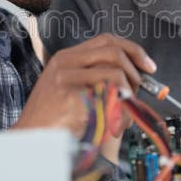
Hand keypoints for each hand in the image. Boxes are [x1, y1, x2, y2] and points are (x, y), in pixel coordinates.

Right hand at [16, 34, 155, 138]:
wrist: (31, 139)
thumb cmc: (54, 119)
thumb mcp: (74, 90)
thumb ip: (99, 79)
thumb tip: (137, 81)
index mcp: (67, 57)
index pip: (107, 40)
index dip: (133, 50)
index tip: (148, 67)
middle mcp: (65, 61)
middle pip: (114, 51)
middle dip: (134, 73)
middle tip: (138, 93)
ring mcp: (65, 76)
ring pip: (115, 74)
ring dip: (128, 96)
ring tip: (123, 115)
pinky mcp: (69, 95)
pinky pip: (108, 97)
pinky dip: (119, 113)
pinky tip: (113, 127)